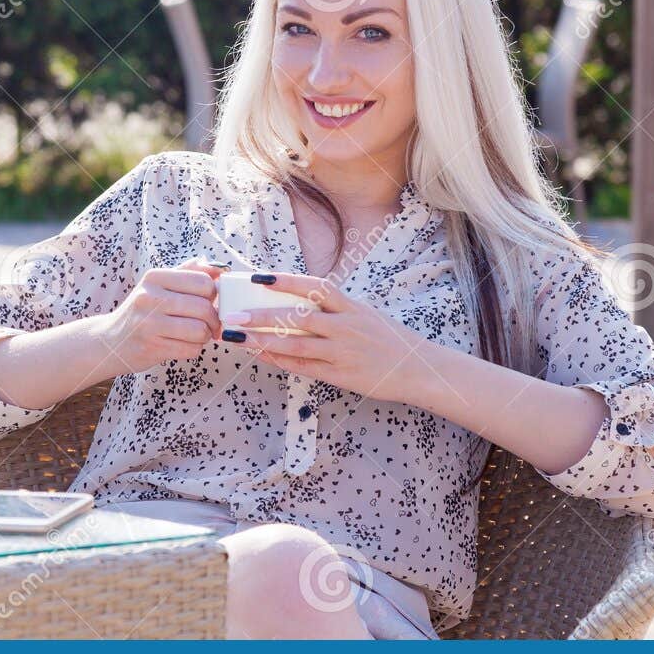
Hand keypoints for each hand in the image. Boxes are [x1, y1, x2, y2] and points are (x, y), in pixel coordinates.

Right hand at [97, 257, 229, 374]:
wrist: (110, 341)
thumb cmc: (142, 311)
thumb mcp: (158, 285)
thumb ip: (187, 272)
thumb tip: (219, 269)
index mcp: (154, 277)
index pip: (202, 281)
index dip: (214, 294)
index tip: (211, 301)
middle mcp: (150, 298)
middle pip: (204, 307)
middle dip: (214, 319)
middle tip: (211, 323)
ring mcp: (149, 324)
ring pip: (200, 330)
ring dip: (205, 335)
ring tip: (197, 334)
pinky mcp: (152, 348)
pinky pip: (191, 349)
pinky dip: (194, 348)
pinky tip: (184, 344)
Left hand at [219, 272, 434, 402]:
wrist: (418, 369)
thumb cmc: (388, 338)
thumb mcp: (364, 314)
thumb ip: (334, 308)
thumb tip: (297, 299)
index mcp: (351, 307)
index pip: (315, 287)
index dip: (286, 281)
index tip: (259, 277)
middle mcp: (346, 327)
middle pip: (298, 318)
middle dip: (263, 316)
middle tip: (235, 315)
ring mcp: (343, 353)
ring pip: (296, 345)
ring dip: (263, 341)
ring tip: (238, 337)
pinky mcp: (341, 376)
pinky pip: (304, 368)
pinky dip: (280, 361)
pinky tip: (261, 355)